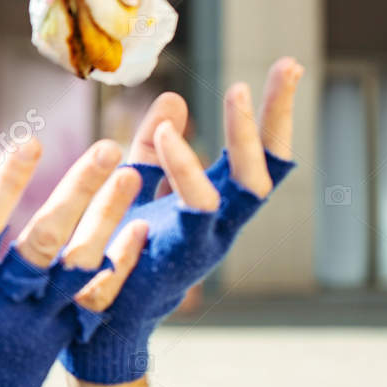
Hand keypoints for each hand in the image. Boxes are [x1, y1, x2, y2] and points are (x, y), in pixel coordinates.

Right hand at [0, 133, 146, 386]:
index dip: (5, 184)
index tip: (28, 142)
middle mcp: (0, 307)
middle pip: (42, 245)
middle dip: (76, 193)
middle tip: (106, 149)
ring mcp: (35, 326)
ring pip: (78, 268)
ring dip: (108, 220)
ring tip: (134, 176)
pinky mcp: (59, 341)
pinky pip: (95, 300)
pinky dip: (118, 266)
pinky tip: (141, 232)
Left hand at [61, 58, 302, 384]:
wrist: (98, 319)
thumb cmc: (119, 251)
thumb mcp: (139, 186)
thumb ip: (157, 145)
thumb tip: (174, 97)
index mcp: (218, 206)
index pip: (260, 155)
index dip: (275, 114)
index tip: (288, 66)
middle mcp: (224, 225)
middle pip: (267, 167)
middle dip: (276, 119)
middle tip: (282, 70)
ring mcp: (209, 243)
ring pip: (246, 189)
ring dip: (244, 139)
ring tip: (236, 91)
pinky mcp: (179, 257)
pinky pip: (194, 211)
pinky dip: (183, 172)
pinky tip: (162, 139)